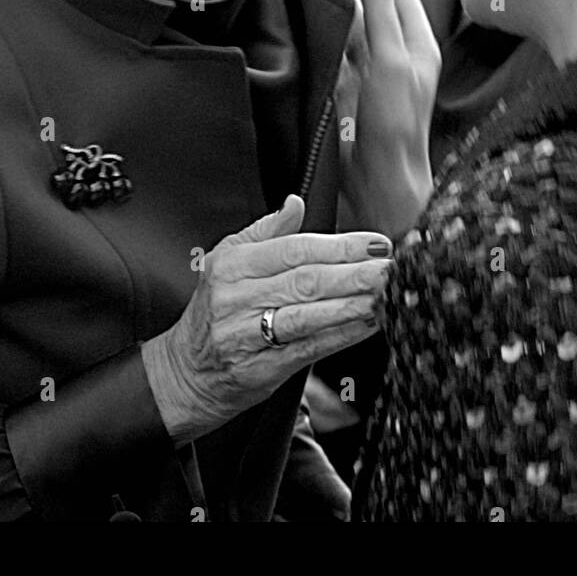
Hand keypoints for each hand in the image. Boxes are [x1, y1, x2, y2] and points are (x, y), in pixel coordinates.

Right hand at [141, 194, 389, 445]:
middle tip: (391, 267)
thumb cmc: (212, 313)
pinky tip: (367, 325)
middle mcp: (238, 298)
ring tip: (386, 294)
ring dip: (353, 305)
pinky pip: (309, 349)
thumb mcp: (225, 260)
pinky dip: (341, 336)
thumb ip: (265, 231)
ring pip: (309, 316)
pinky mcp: (261, 369)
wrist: (185, 373)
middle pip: (306, 281)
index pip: (295, 250)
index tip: (375, 243)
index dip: (339, 246)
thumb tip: (296, 202)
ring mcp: (247, 336)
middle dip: (355, 274)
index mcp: (233, 265)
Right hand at [335, 0, 438, 238]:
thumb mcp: (393, 64)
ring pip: (357, 17)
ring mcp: (373, 69)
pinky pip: (340, 44)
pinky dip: (329, 22)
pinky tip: (316, 9)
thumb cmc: (396, 130)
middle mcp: (397, 52)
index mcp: (417, 42)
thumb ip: (384, 16)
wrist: (381, 186)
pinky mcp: (351, 86)